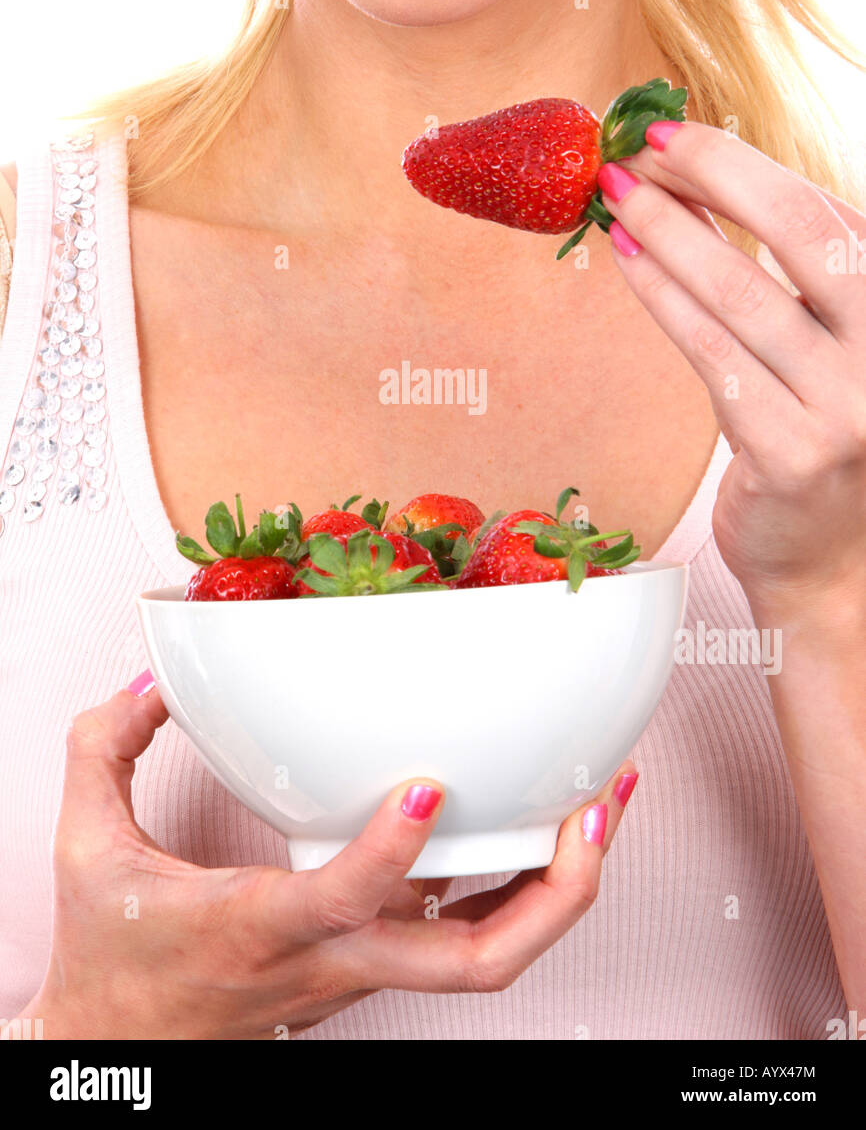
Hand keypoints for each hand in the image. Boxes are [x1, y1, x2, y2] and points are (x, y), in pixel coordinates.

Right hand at [17, 683, 636, 1038]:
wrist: (124, 1047)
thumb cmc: (116, 961)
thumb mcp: (87, 848)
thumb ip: (106, 750)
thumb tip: (154, 683)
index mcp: (260, 929)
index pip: (340, 906)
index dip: (392, 855)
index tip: (429, 787)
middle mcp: (332, 961)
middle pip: (468, 963)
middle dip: (553, 892)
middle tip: (597, 806)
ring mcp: (364, 971)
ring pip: (486, 956)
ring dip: (558, 886)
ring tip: (604, 801)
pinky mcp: (374, 964)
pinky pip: (464, 931)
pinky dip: (519, 883)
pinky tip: (546, 823)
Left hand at [597, 123, 865, 610]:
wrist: (834, 565)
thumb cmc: (826, 439)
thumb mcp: (835, 348)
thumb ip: (798, 278)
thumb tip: (701, 184)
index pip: (829, 216)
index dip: (746, 168)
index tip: (676, 136)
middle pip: (801, 236)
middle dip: (711, 178)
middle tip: (638, 151)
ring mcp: (850, 408)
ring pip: (743, 295)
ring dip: (669, 233)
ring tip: (614, 199)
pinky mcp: (792, 453)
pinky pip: (711, 355)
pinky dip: (662, 297)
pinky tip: (626, 261)